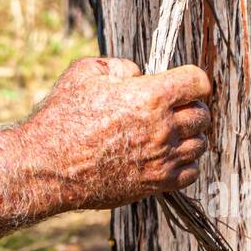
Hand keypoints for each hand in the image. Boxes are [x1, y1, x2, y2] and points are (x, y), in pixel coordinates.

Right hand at [25, 57, 212, 209]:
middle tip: (171, 107)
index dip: (192, 79)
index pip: (198, 82)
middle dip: (190, 106)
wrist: (48, 166)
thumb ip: (118, 66)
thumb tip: (137, 74)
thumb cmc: (62, 117)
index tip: (181, 83)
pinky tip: (165, 155)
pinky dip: (184, 162)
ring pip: (200, 144)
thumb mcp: (84, 73)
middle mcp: (162, 128)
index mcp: (150, 96)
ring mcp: (161, 159)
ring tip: (166, 132)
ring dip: (189, 135)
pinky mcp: (156, 184)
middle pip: (202, 114)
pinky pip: (191, 172)